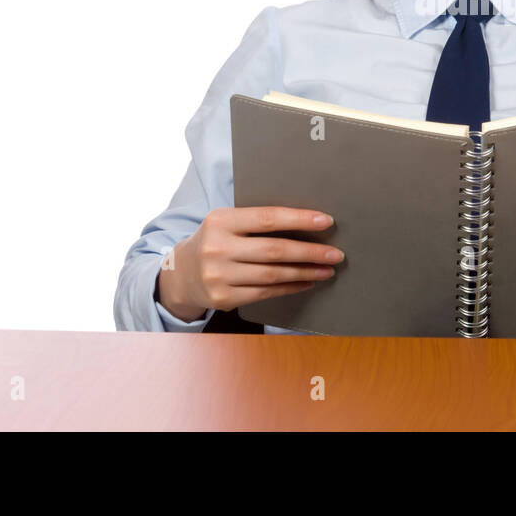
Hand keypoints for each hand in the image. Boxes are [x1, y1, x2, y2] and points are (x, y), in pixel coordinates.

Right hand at [157, 206, 345, 321]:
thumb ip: (257, 222)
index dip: (300, 219)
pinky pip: (266, 292)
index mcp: (221, 220)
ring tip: (327, 269)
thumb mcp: (227, 223)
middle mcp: (217, 248)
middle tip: (336, 254)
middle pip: (275, 250)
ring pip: (273, 275)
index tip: (326, 222)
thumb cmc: (215, 241)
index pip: (268, 218)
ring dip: (306, 272)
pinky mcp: (223, 298)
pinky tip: (307, 282)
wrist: (180, 274)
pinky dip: (291, 287)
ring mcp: (218, 275)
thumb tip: (307, 223)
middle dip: (310, 252)